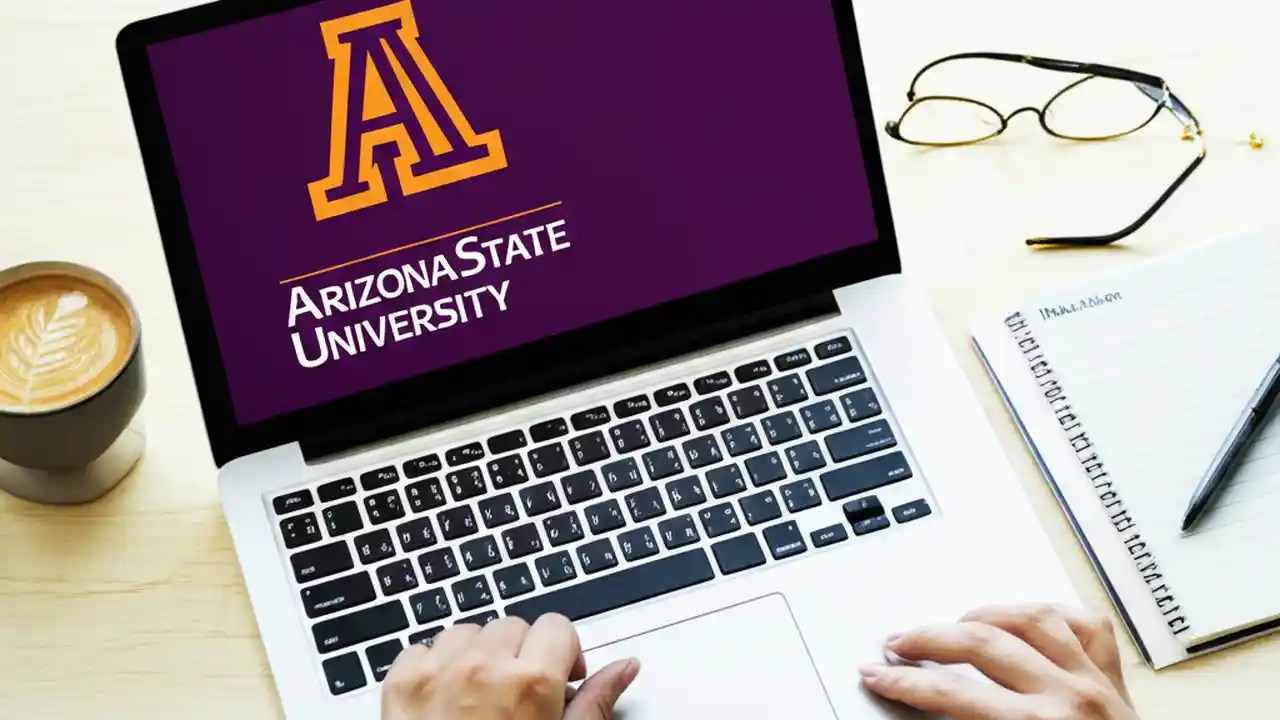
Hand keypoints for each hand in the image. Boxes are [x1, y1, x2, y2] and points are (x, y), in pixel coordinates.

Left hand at [381, 613, 639, 719]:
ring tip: (481, 699)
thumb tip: (625, 668)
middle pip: (513, 625)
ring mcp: (437, 673)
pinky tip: (446, 702)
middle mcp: (483, 669)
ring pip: (468, 632)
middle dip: (520, 654)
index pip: (557, 626)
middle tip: (519, 697)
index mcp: (530, 683)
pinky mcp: (401, 683)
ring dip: (477, 656)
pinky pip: (422, 648)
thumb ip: (596, 702)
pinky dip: (435, 667)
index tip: (557, 678)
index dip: (562, 653)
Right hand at [859, 604, 1137, 719]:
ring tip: (956, 623)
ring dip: (985, 616)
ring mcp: (1095, 683)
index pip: (949, 693)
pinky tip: (1027, 619)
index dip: (903, 682)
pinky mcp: (1117, 681)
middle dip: (927, 639)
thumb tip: (927, 710)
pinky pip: (1086, 627)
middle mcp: (1067, 698)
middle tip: (897, 645)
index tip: (876, 674)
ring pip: (1031, 618)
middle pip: (980, 643)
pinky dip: (1054, 616)